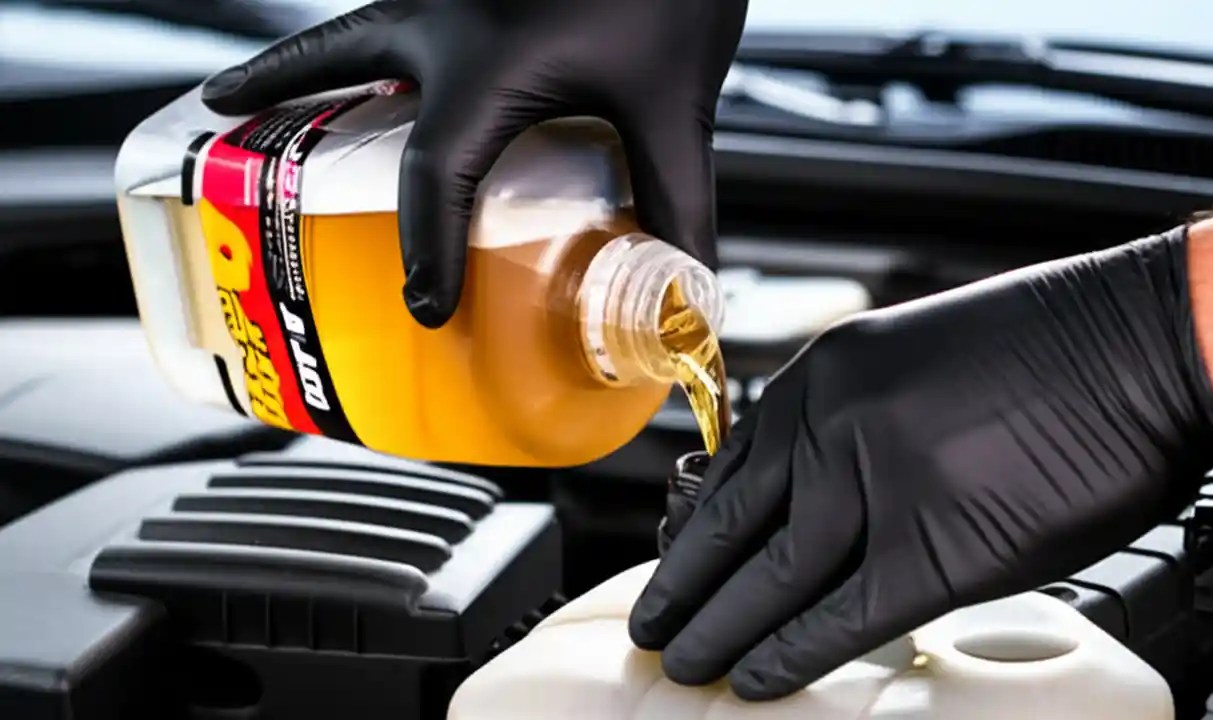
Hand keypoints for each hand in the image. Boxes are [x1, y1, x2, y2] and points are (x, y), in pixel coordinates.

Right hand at [202, 0, 747, 327]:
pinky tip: (409, 75)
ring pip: (364, 26)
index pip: (431, 174)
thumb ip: (677, 198)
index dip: (425, 250)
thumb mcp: (676, 101)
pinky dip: (387, 50)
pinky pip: (412, 20)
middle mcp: (449, 15)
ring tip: (277, 90)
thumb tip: (684, 286)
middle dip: (274, 88)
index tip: (426, 309)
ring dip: (318, 61)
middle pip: (335, 55)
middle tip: (219, 112)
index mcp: (482, 59)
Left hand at [629, 226, 1212, 699]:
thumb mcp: (909, 360)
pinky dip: (789, 654)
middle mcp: (831, 427)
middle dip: (684, 586)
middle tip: (652, 625)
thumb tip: (815, 494)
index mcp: (824, 380)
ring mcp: (874, 486)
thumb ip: (851, 426)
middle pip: (732, 528)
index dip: (695, 529)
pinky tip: (756, 679)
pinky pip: (838, 615)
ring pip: (768, 578)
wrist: (1141, 343)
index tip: (673, 559)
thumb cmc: (1046, 349)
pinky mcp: (931, 549)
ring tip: (684, 663)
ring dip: (718, 630)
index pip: (732, 470)